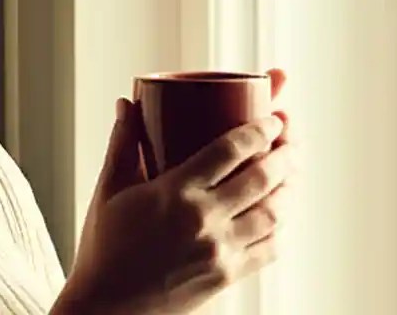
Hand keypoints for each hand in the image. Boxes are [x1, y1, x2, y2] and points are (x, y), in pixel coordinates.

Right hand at [55, 69, 296, 314]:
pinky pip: (270, 248)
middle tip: (292, 137)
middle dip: (286, 151)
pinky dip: (282, 227)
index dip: (260, 129)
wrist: (106, 308)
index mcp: (173, 192)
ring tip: (294, 171)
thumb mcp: (107, 191)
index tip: (274, 117)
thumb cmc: (103, 248)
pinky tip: (281, 213)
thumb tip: (127, 102)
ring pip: (274, 212)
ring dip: (290, 187)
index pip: (230, 149)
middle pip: (262, 176)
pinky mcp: (227, 276)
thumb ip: (122, 144)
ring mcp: (219, 251)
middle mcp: (203, 220)